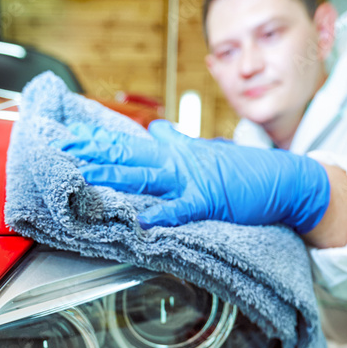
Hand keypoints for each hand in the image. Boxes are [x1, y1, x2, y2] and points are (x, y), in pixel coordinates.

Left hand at [58, 119, 329, 231]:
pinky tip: (143, 219)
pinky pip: (182, 209)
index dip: (97, 139)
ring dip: (115, 175)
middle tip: (63, 148)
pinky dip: (162, 214)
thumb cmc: (243, 171)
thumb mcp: (204, 152)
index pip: (128, 142)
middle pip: (129, 154)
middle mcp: (178, 161)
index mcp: (175, 152)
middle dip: (94, 151)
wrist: (283, 178)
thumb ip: (177, 142)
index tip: (68, 137)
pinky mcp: (210, 200)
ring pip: (146, 176)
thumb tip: (155, 128)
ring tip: (87, 176)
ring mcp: (193, 179)